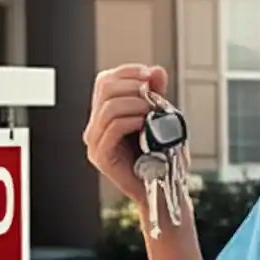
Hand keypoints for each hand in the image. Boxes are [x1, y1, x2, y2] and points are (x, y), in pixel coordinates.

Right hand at [83, 63, 168, 202]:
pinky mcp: (101, 156)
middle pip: (105, 88)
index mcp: (105, 114)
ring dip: (136, 103)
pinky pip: (113, 128)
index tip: (151, 75)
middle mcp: (96, 126)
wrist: (163, 188)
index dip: (128, 72)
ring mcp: (96, 142)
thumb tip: (156, 70)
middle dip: (133, 86)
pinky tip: (146, 123)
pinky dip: (132, 119)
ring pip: (109, 107)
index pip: (105, 81)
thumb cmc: (163, 156)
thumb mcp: (161, 117)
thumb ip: (156, 94)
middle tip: (154, 96)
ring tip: (152, 111)